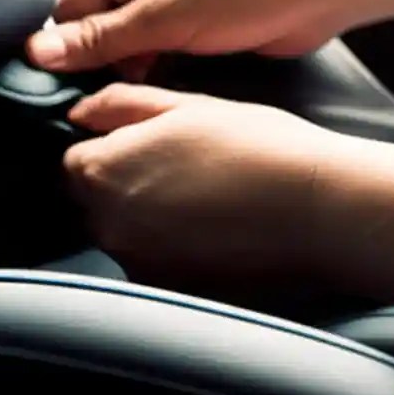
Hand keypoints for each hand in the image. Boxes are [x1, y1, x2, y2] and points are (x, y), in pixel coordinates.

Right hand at [26, 0, 357, 76]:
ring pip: (128, 33)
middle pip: (96, 20)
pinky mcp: (196, 6)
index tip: (74, 86)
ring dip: (135, 61)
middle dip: (105, 56)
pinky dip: (159, 57)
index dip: (69, 48)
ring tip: (156, 76)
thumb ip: (98, 39)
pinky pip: (159, 37)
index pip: (68, 6)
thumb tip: (37, 51)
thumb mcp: (162, 19)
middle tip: (126, 84)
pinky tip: (172, 73)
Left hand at [63, 83, 342, 290]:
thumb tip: (80, 113)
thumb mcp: (187, 105)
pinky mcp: (172, 290)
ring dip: (150, 218)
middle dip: (126, 184)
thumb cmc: (260, 148)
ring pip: (127, 234)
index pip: (75, 162)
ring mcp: (140, 264)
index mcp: (104, 172)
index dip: (110, 147)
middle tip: (184, 167)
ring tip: (207, 197)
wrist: (318, 209)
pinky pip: (157, 263)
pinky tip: (217, 228)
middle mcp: (111, 225)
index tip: (148, 143)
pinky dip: (175, 248)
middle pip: (96, 203)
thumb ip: (120, 105)